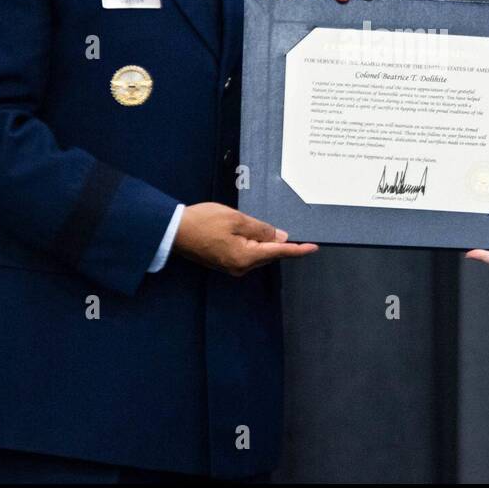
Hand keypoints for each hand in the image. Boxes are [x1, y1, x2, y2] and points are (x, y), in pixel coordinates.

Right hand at [174, 203, 317, 276]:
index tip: (314, 247)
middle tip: (284, 226)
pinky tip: (248, 231)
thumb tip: (280, 237)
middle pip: (269, 253)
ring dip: (263, 241)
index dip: (298, 249)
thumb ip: (261, 229)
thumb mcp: (237, 220)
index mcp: (246, 257)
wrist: (174, 231)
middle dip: (278, 241)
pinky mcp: (225, 262)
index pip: (279, 252)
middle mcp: (241, 267)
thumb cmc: (204, 222)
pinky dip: (252, 243)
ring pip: (257, 253)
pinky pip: (246, 253)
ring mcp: (232, 267)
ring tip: (257, 225)